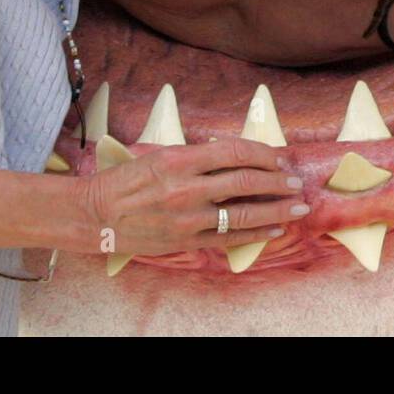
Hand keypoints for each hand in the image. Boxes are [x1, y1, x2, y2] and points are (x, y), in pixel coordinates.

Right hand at [78, 137, 307, 257]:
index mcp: (180, 159)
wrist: (95, 215)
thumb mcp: (159, 155)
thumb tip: (234, 154)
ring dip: (276, 209)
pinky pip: (228, 239)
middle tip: (297, 181)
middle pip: (246, 182)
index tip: (279, 157)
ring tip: (298, 207)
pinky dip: (256, 234)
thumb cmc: (125, 181)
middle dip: (278, 182)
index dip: (263, 154)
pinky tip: (274, 230)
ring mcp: (188, 218)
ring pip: (243, 214)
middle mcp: (187, 188)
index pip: (234, 151)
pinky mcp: (185, 241)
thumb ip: (196, 155)